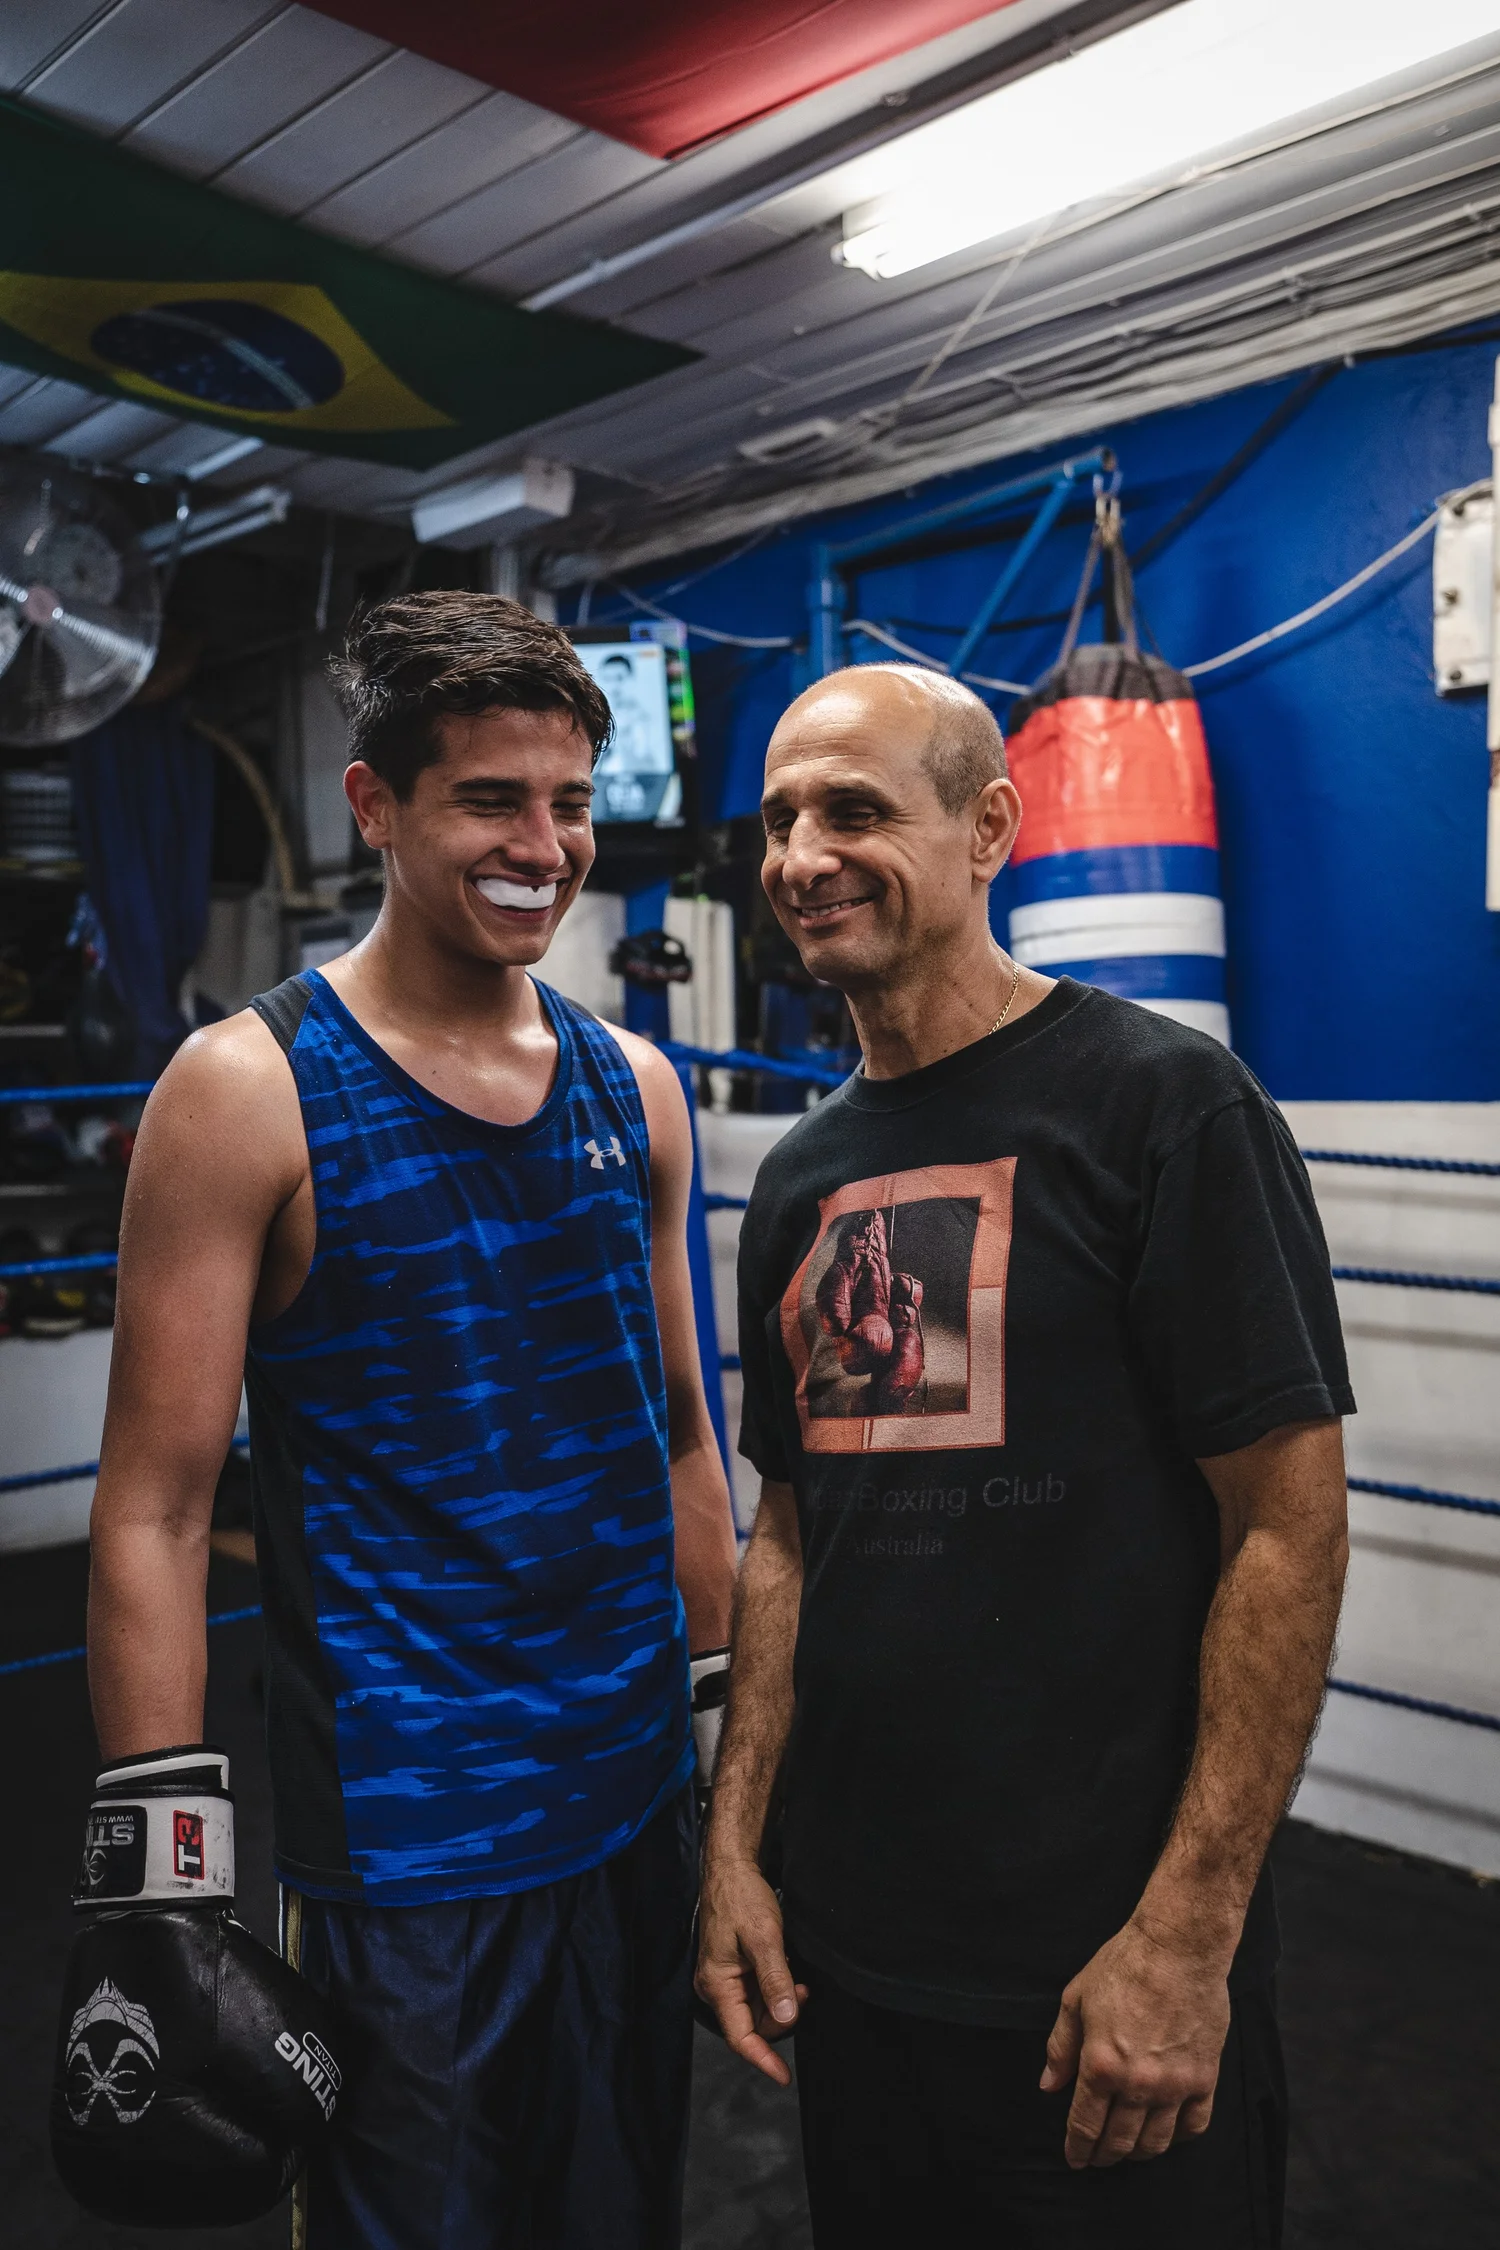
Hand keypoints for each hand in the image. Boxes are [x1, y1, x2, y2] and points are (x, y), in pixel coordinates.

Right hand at [695, 1856, 807, 2086]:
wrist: (732, 1867)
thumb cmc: (742, 1898)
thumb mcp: (764, 1938)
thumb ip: (774, 1978)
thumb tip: (786, 2017)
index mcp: (716, 1984)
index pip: (739, 2036)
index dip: (763, 2059)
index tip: (784, 2077)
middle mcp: (716, 1986)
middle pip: (751, 2024)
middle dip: (780, 2016)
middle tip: (801, 1991)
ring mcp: (724, 1977)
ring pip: (757, 2008)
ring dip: (780, 2001)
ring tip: (796, 1978)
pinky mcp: (734, 1967)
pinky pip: (756, 1991)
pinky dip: (775, 1988)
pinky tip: (787, 1972)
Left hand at [1039, 1916, 1231, 2167]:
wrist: (1178, 1948)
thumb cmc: (1123, 1966)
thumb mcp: (1076, 1999)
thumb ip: (1061, 2047)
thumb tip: (1049, 2086)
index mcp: (1101, 2065)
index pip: (1085, 2124)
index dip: (1077, 2148)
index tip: (1075, 2159)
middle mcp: (1137, 2084)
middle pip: (1119, 2140)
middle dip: (1104, 2156)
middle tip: (1097, 2159)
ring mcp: (1174, 2085)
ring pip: (1155, 2142)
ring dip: (1138, 2153)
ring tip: (1129, 2151)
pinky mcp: (1204, 2078)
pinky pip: (1193, 2126)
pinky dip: (1177, 2138)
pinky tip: (1167, 2135)